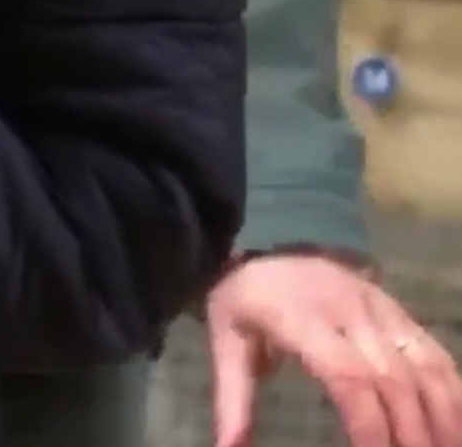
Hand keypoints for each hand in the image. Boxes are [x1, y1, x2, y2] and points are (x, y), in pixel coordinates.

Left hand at [207, 252, 461, 446]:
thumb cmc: (245, 299)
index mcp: (301, 319)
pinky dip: (451, 389)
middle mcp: (349, 311)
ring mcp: (380, 307)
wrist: (265, 237)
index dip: (367, 422)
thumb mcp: (225, 343)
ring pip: (424, 364)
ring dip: (443, 414)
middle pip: (393, 378)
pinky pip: (433, 351)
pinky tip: (455, 423)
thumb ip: (232, 400)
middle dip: (411, 430)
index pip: (346, 375)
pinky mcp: (397, 309)